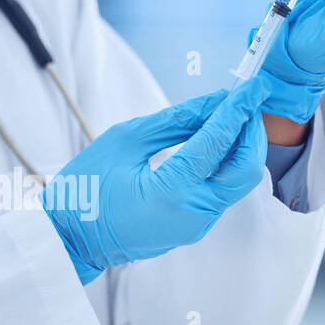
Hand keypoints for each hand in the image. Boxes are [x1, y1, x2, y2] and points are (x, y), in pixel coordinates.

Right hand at [44, 80, 270, 283]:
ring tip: (230, 118)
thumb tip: (212, 103)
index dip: (238, 109)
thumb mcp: (124, 141)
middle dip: (251, 132)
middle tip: (247, 102)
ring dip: (240, 148)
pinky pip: (219, 193)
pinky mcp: (192, 228)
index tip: (254, 85)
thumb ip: (174, 121)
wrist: (70, 239)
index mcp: (172, 191)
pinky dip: (223, 165)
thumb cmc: (85, 188)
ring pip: (236, 183)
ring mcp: (195, 226)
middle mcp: (193, 214)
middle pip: (245, 169)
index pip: (217, 141)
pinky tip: (213, 143)